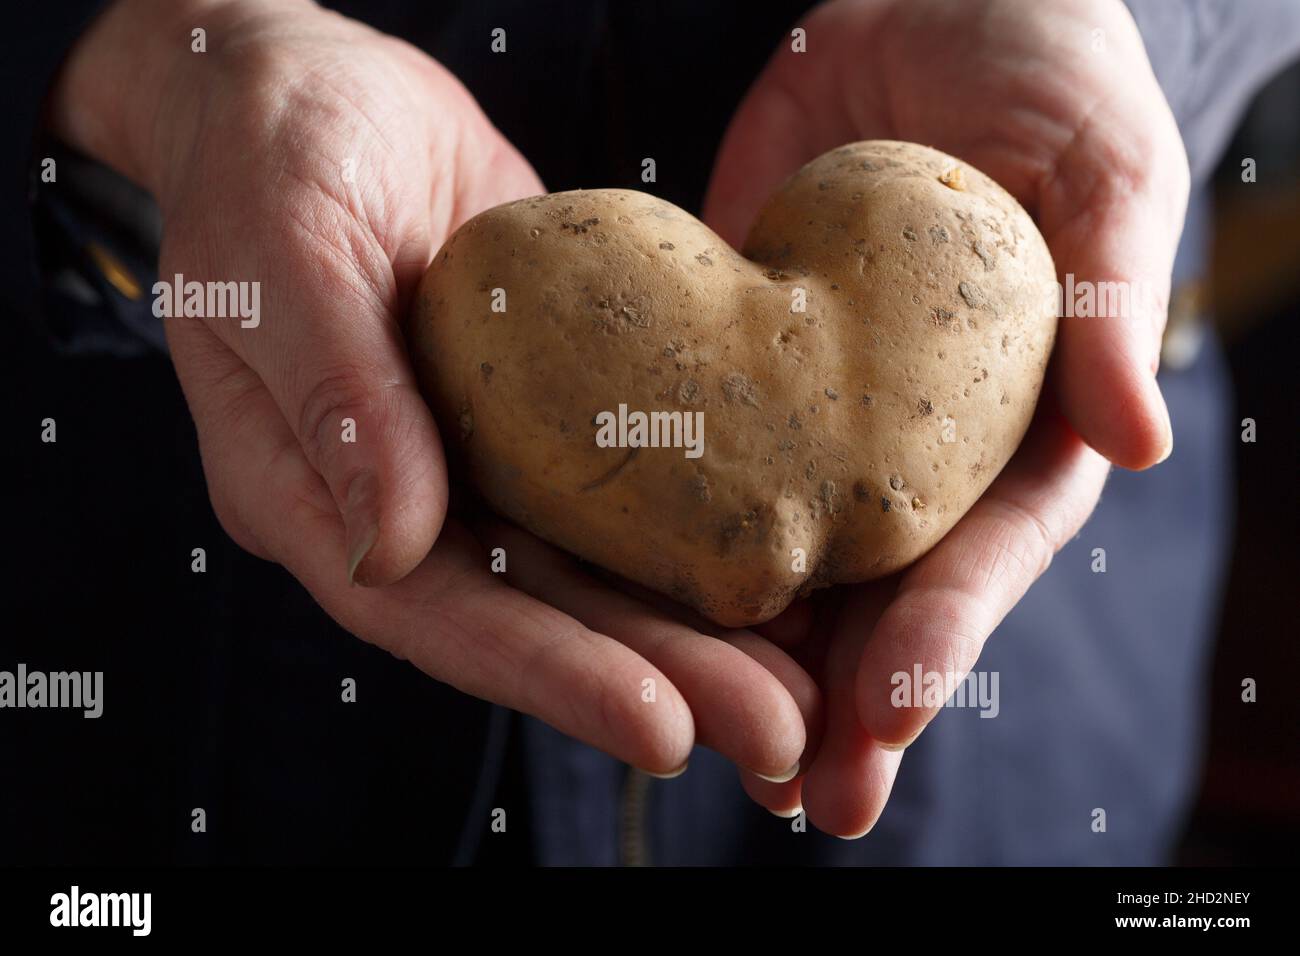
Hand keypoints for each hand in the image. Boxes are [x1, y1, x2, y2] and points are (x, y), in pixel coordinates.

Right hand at [50, 0, 817, 786]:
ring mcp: (477, 462)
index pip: (433, 612)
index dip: (546, 675)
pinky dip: (698, 538)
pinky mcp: (542, 414)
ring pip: (595, 571)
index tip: (661, 727)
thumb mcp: (284, 251)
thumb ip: (335, 395)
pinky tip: (783, 580)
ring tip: (803, 697)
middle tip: (778, 737)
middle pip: (537, 616)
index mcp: (309, 493)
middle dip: (658, 681)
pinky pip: (624, 490)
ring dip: (698, 637)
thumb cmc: (273, 151)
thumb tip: (387, 545)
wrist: (322, 88)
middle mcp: (401, 502)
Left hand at [704, 0, 1189, 835]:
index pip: (983, 553)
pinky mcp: (743, 363)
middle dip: (837, 697)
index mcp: (1020, 422)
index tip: (879, 716)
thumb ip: (1112, 301)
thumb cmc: (1051, 76)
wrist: (934, 3)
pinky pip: (705, 454)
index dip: (936, 639)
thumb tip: (1137, 438)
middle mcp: (919, 441)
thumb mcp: (1103, 170)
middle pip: (879, 590)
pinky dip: (672, 532)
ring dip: (747, 652)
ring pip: (785, 549)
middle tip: (791, 798)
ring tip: (708, 745)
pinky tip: (625, 599)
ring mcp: (825, 411)